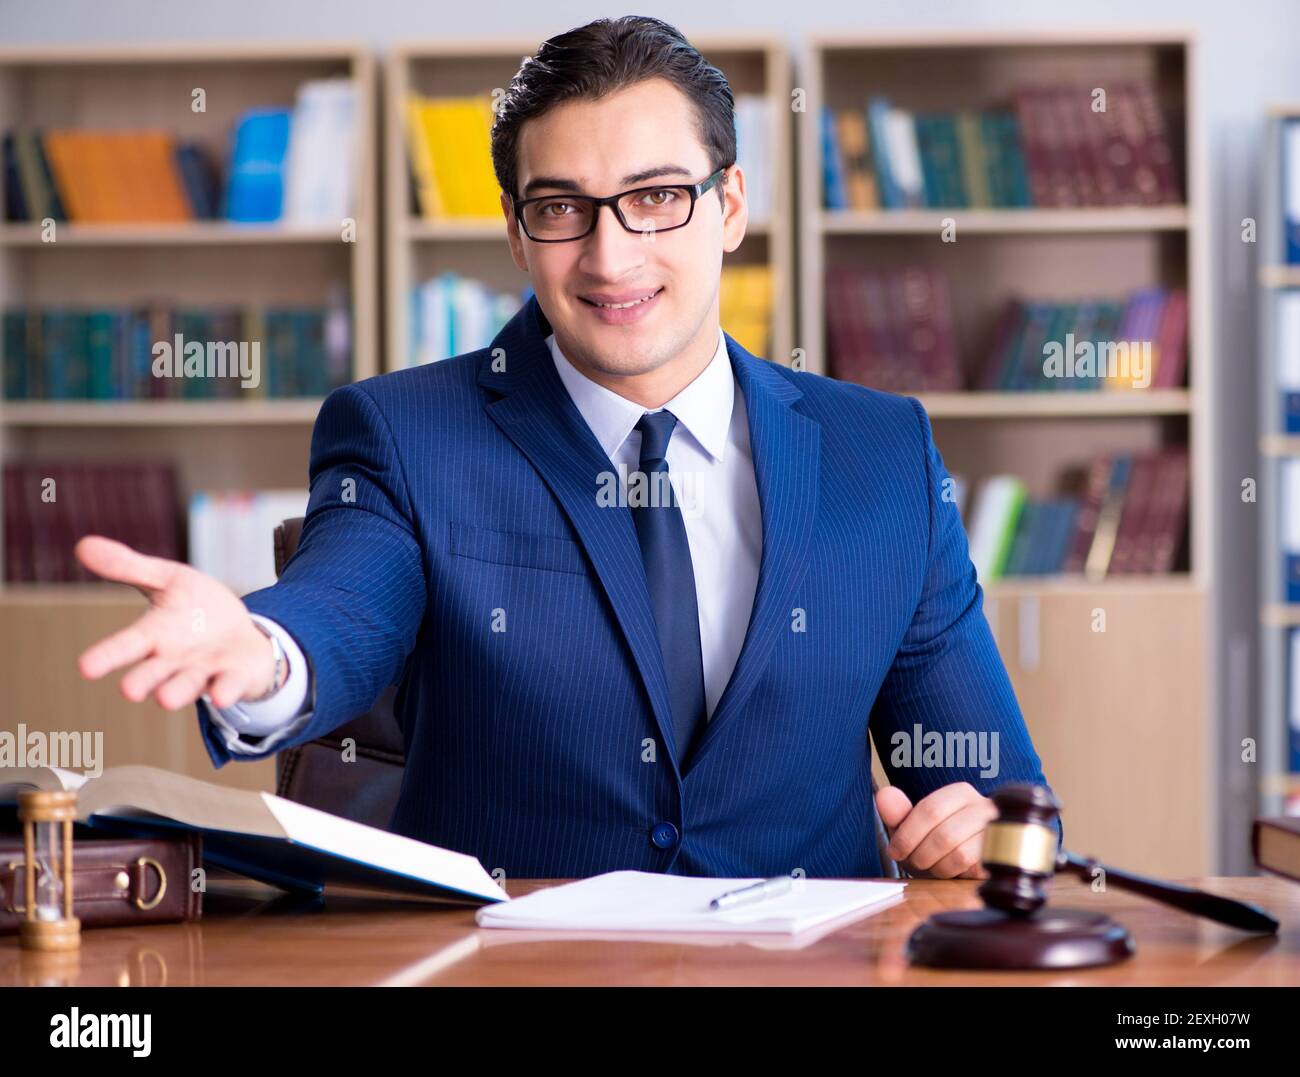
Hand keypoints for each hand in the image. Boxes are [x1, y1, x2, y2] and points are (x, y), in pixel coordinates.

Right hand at [75, 535, 277, 710]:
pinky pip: (229, 686)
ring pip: (187, 685)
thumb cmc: (198, 610)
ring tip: (165, 699)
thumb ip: (129, 568)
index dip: (107, 656)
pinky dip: (225, 691)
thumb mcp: (168, 580)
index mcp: (154, 637)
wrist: (244, 634)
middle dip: (142, 680)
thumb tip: (82, 544)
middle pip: (154, 673)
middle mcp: (175, 662)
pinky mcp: (235, 678)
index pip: (126, 646)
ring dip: (178, 692)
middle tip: (129, 690)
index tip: (85, 667)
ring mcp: (205, 672)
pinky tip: (221, 696)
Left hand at [874, 782, 997, 879]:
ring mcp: (999, 833)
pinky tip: (952, 872)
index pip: (930, 810)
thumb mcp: (914, 829)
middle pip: (943, 835)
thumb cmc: (939, 845)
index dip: (907, 834)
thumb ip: (898, 813)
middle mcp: (985, 808)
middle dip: (921, 855)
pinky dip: (955, 875)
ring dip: (938, 867)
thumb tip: (884, 794)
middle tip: (915, 863)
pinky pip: (974, 870)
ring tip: (935, 866)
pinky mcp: (1005, 857)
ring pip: (959, 854)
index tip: (895, 851)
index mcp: (961, 793)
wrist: (970, 866)